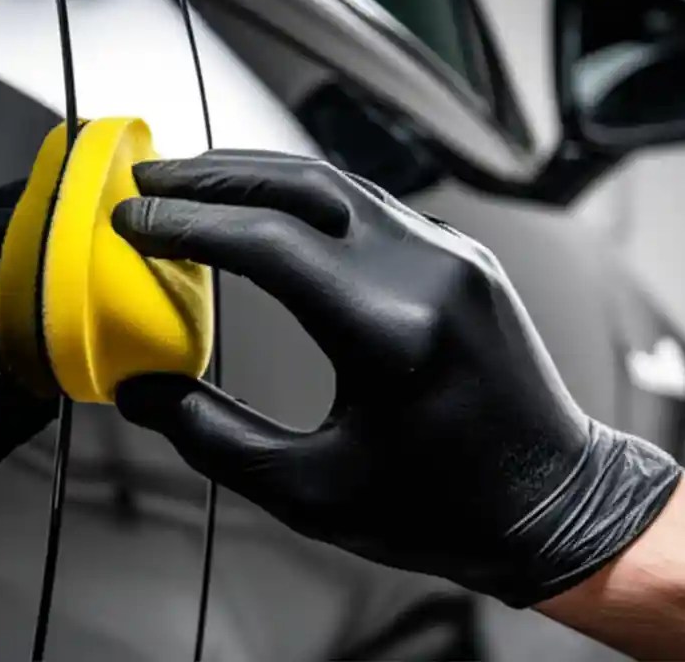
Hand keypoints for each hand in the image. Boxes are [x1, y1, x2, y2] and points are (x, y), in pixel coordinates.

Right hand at [111, 150, 680, 606]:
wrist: (553, 503)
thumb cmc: (443, 510)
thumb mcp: (310, 492)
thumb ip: (212, 436)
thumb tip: (142, 392)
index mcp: (390, 333)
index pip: (265, 243)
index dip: (185, 223)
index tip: (131, 219)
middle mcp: (427, 273)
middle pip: (299, 186)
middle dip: (210, 176)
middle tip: (147, 177)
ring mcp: (452, 255)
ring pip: (336, 182)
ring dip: (256, 175)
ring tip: (192, 182)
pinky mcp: (461, 256)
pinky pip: (371, 203)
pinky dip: (305, 194)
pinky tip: (265, 207)